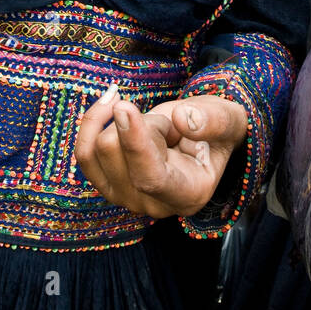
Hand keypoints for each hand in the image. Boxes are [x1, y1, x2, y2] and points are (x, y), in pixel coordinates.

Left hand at [74, 88, 248, 218]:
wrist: (204, 137)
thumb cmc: (217, 129)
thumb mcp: (227, 119)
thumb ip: (212, 121)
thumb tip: (182, 119)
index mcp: (189, 194)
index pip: (151, 176)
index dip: (135, 142)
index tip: (124, 106)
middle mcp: (152, 205)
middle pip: (115, 153)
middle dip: (142, 121)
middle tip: (171, 124)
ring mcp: (125, 198)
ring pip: (95, 150)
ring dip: (123, 122)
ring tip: (155, 125)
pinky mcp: (106, 184)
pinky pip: (83, 150)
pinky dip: (94, 121)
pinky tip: (113, 104)